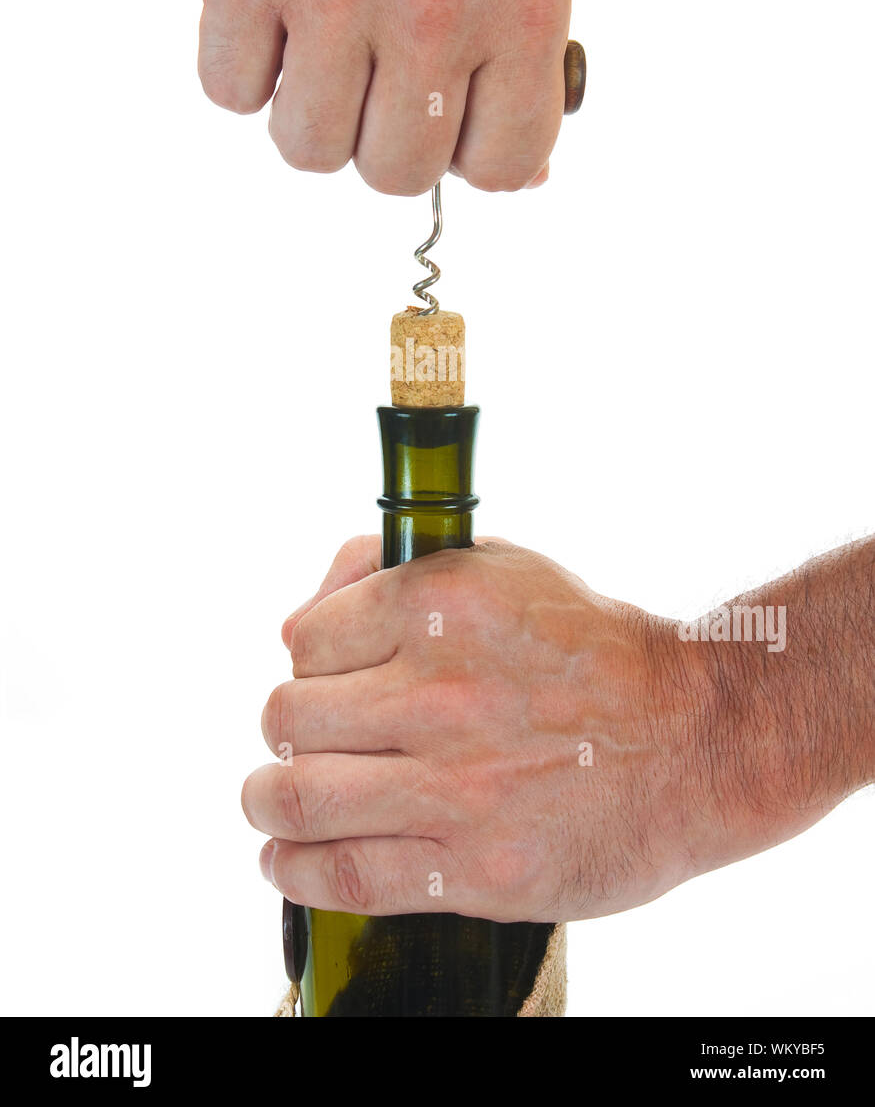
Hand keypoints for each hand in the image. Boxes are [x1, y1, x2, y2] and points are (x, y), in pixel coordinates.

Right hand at [199, 0, 571, 193]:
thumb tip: (519, 181)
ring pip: (307, 149)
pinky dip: (246, 70)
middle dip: (383, 143)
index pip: (502, 166)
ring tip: (320, 49)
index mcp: (518, 7)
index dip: (471, 159)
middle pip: (394, 173)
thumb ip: (529, 65)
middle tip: (376, 83)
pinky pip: (228, 91)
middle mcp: (431, 10)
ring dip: (312, 115)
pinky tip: (273, 17)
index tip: (449, 125)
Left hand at [243, 536, 864, 922]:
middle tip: (305, 741)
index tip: (323, 678)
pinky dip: (293, 871)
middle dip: (288, 730)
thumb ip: (390, 569)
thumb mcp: (502, 568)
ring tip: (273, 802)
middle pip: (289, 716)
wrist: (697, 740)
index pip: (305, 638)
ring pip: (294, 799)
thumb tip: (297, 619)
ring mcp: (456, 786)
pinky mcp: (476, 869)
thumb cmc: (593, 649)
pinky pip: (343, 874)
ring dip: (268, 802)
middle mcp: (441, 692)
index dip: (307, 660)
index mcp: (442, 604)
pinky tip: (286, 861)